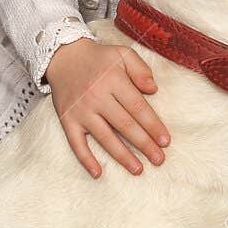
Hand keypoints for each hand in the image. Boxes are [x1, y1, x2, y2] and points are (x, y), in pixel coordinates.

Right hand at [44, 38, 169, 177]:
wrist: (62, 57)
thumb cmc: (99, 58)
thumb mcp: (122, 54)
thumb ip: (140, 69)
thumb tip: (153, 89)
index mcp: (113, 80)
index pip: (137, 107)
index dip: (153, 125)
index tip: (165, 141)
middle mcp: (96, 97)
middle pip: (124, 125)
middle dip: (144, 144)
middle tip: (159, 159)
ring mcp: (81, 110)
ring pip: (104, 137)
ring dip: (122, 155)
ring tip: (138, 169)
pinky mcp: (67, 119)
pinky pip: (76, 143)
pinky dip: (86, 159)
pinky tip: (98, 173)